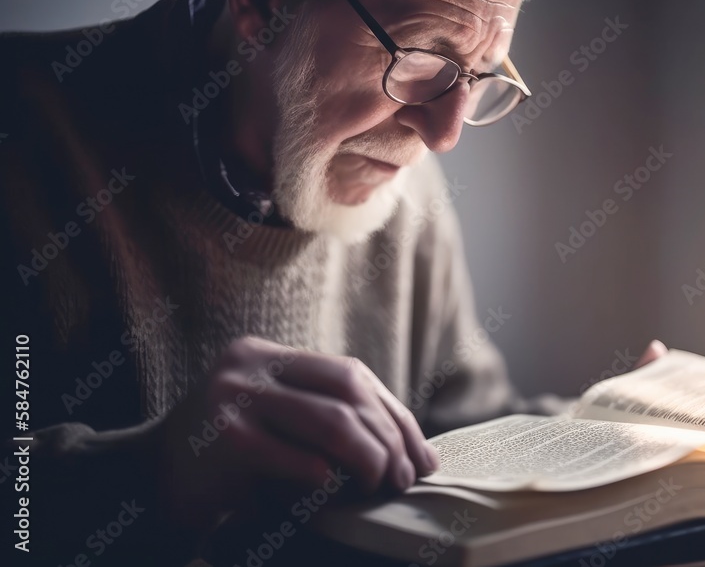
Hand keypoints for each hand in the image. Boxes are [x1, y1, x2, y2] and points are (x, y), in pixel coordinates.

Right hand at [145, 336, 437, 531]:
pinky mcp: (224, 438)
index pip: (351, 374)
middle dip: (390, 435)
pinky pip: (293, 457)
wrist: (142, 484)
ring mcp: (234, 396)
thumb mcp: (274, 424)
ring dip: (369, 456)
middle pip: (349, 389)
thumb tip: (409, 448)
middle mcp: (251, 364)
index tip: (422, 453)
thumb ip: (325, 420)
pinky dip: (322, 475)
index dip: (394, 413)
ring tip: (381, 483)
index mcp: (266, 354)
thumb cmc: (222, 463)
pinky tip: (331, 490)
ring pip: (331, 420)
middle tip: (407, 475)